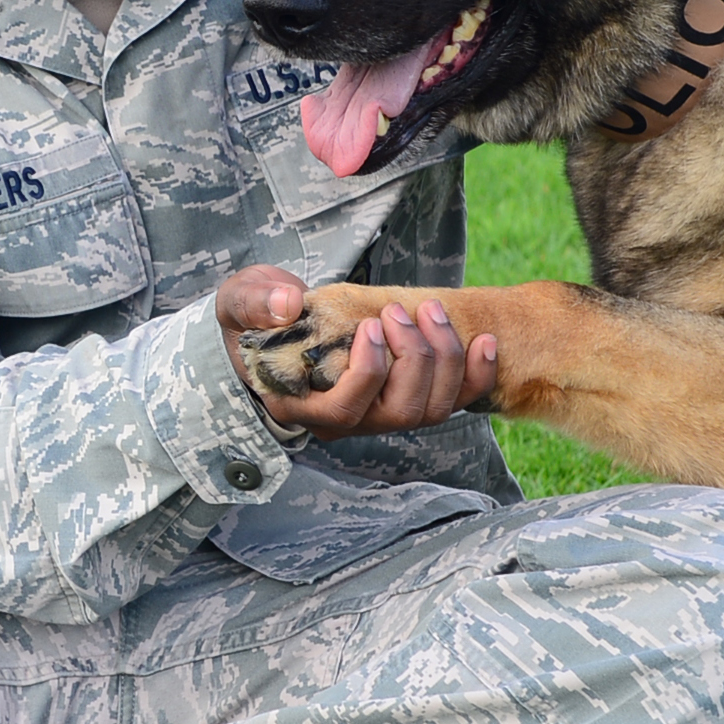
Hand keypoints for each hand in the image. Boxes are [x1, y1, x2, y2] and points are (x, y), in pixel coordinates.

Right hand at [217, 264, 497, 439]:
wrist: (277, 325)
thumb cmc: (256, 317)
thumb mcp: (240, 302)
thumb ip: (256, 302)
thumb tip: (287, 303)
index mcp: (300, 404)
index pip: (342, 412)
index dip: (367, 373)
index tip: (371, 324)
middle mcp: (345, 421)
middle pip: (397, 413)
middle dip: (413, 358)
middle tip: (400, 310)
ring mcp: (380, 414)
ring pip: (431, 410)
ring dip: (443, 358)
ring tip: (430, 311)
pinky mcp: (409, 397)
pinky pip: (455, 402)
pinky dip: (476, 376)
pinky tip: (483, 341)